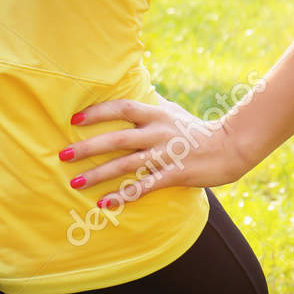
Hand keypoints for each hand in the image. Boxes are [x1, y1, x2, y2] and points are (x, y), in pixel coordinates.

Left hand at [62, 92, 257, 206]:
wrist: (231, 149)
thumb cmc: (194, 129)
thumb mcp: (172, 111)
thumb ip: (148, 104)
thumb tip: (127, 90)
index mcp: (155, 114)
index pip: (121, 108)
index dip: (98, 112)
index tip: (74, 119)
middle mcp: (158, 133)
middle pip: (117, 138)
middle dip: (88, 147)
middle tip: (62, 155)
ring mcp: (166, 155)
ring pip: (127, 165)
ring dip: (99, 175)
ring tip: (74, 183)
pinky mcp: (175, 176)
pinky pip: (144, 187)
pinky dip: (123, 196)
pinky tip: (104, 204)